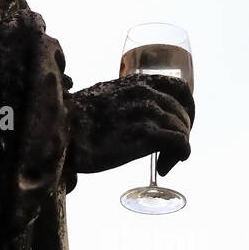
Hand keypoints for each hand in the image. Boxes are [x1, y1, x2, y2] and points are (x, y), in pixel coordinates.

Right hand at [68, 75, 193, 176]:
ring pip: (183, 129)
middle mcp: (146, 93)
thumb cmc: (74, 119)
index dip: (187, 107)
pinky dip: (178, 157)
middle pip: (183, 112)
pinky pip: (180, 143)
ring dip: (178, 148)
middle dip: (181, 132)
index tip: (181, 123)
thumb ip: (121, 99)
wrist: (61, 132)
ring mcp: (148, 113)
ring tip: (163, 162)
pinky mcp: (147, 135)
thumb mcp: (102, 98)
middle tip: (168, 150)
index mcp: (136, 82)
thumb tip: (127, 112)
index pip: (180, 87)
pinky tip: (164, 167)